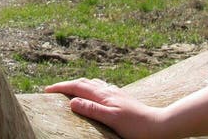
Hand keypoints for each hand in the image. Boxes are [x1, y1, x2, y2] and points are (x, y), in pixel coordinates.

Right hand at [44, 78, 167, 138]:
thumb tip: (72, 101)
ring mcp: (116, 94)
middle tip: (53, 90)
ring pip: (93, 84)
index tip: (46, 90)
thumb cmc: (137, 126)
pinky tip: (95, 94)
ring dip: (79, 84)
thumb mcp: (112, 119)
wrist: (161, 126)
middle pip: (83, 82)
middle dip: (67, 84)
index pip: (77, 86)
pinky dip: (91, 88)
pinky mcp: (121, 99)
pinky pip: (101, 88)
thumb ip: (92, 109)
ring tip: (70, 89)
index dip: (61, 87)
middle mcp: (108, 91)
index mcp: (104, 95)